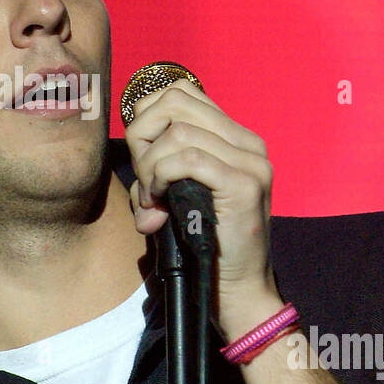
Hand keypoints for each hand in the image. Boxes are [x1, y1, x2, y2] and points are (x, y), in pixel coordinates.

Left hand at [124, 78, 280, 335]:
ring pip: (178, 132)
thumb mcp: (175, 197)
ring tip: (151, 199)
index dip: (147, 117)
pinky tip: (159, 201)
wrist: (237, 290)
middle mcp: (247, 143)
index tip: (141, 158)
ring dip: (150, 165)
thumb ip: (155, 169)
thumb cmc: (203, 244)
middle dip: (143, 135)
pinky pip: (189, 160)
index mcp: (235, 138)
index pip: (180, 93)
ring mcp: (250, 162)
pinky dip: (162, 176)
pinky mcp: (245, 185)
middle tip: (142, 177)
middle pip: (175, 101)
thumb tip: (133, 157)